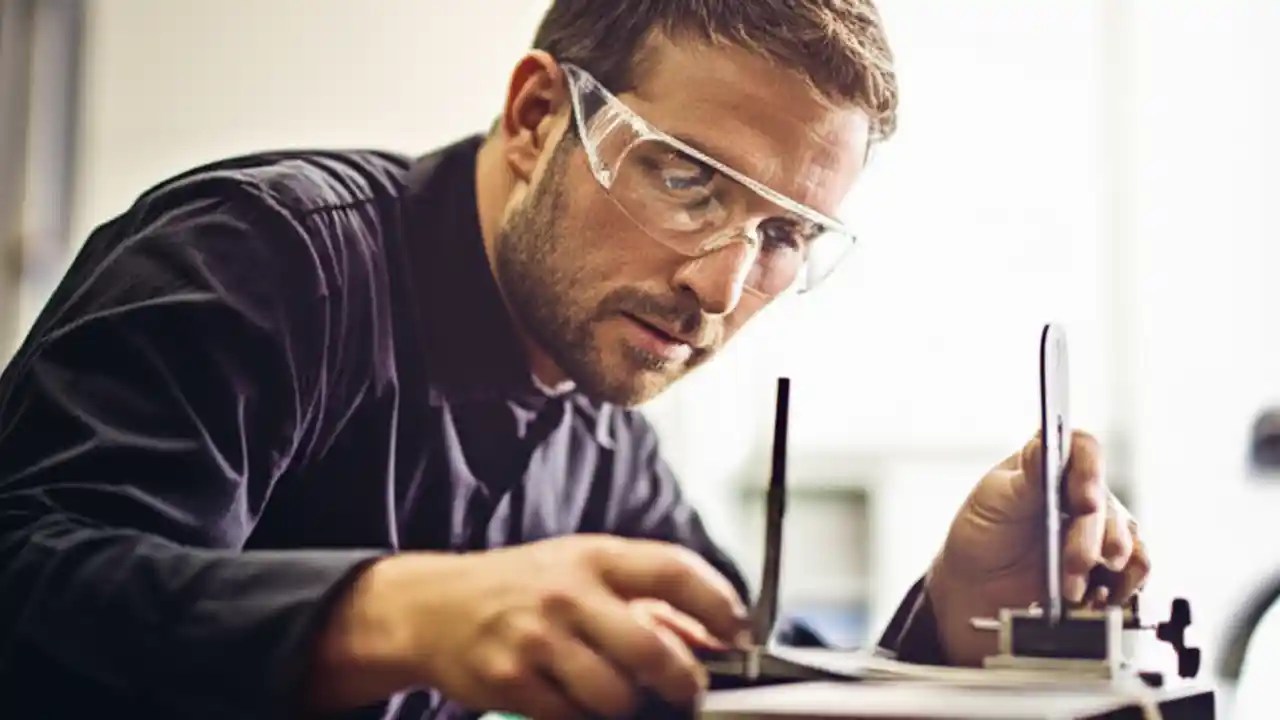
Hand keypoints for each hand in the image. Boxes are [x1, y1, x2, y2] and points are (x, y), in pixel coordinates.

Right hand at [307, 535, 748, 718]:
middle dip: (684, 682)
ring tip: (621, 696)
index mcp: (595, 557)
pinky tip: (576, 702)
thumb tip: (713, 638)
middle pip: (653, 651)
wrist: (433, 607)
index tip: (740, 631)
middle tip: (689, 692)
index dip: (718, 603)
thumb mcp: (582, 571)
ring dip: (630, 707)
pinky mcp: (513, 681)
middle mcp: (569, 593)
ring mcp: (539, 639)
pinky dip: (586, 719)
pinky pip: (573, 719)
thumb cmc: (522, 587)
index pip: (673, 570)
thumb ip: (647, 599)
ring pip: (617, 698)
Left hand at [925, 430, 1150, 665]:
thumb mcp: (994, 499)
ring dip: (1107, 564)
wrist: (977, 587)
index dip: (1090, 471)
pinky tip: (1099, 596)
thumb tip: (1046, 445)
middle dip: (1091, 537)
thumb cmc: (982, 534)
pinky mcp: (1106, 564)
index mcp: (1050, 465)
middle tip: (1074, 563)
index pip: (1083, 450)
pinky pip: (1135, 569)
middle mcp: (1080, 493)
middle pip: (1106, 502)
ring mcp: (1097, 528)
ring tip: (1074, 588)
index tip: (1085, 502)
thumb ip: (1025, 476)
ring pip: (1126, 537)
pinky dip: (1124, 584)